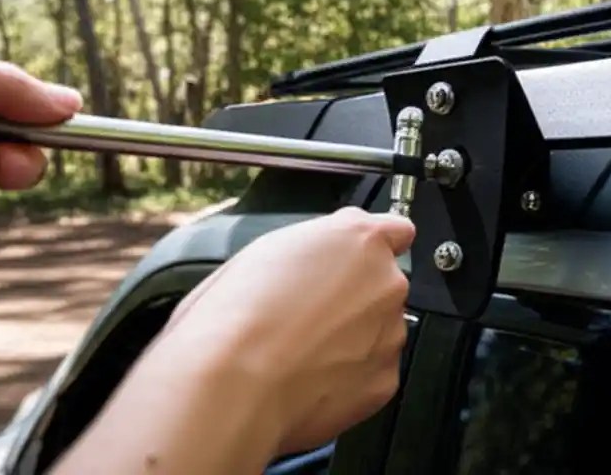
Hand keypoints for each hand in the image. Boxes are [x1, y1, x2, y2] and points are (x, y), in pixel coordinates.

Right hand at [52, 207, 414, 472]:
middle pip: (382, 281)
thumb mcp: (257, 251)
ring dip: (349, 334)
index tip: (362, 250)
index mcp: (352, 237)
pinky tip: (303, 375)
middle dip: (350, 294)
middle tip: (300, 315)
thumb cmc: (219, 319)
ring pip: (377, 327)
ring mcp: (385, 332)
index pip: (391, 226)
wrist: (222, 385)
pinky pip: (372, 368)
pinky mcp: (381, 378)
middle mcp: (381, 281)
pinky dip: (347, 372)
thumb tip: (341, 231)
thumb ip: (313, 241)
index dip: (370, 242)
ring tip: (293, 350)